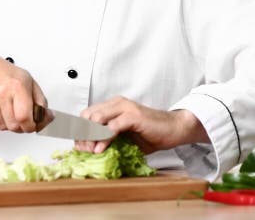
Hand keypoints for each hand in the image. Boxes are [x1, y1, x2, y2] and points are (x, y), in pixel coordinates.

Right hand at [0, 44, 50, 132]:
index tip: (33, 125)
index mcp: (18, 86)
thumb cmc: (4, 73)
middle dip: (20, 126)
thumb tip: (48, 116)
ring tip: (7, 108)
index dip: (31, 126)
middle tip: (21, 118)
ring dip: (7, 123)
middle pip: (14, 126)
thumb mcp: (28, 81)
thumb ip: (40, 100)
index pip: (25, 117)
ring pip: (2, 127)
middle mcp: (3, 93)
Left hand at [75, 96, 208, 153]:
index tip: (79, 147)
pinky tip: (101, 149)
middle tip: (83, 151)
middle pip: (87, 115)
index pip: (87, 114)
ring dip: (90, 137)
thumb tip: (90, 150)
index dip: (79, 130)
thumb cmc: (152, 134)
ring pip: (96, 118)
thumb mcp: (125, 138)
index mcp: (113, 106)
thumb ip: (109, 139)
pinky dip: (103, 139)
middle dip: (82, 134)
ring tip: (91, 151)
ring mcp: (125, 108)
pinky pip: (111, 126)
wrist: (175, 128)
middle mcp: (117, 103)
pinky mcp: (133, 116)